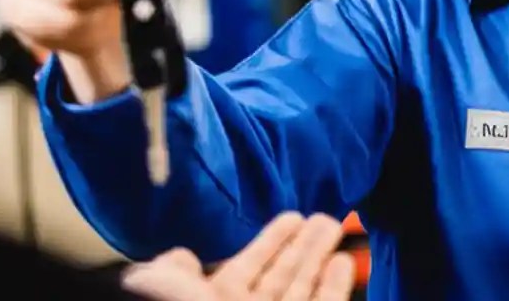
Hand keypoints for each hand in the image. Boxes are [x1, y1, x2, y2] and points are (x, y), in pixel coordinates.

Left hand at [121, 213, 356, 300]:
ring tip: (333, 226)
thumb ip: (171, 273)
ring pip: (303, 291)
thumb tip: (173, 261)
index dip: (270, 242)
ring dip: (319, 258)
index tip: (293, 217)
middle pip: (281, 277)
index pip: (248, 268)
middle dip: (302, 247)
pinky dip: (334, 288)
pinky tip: (342, 261)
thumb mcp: (165, 290)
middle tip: (324, 218)